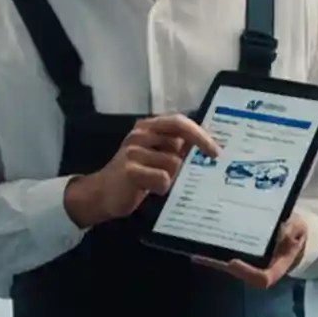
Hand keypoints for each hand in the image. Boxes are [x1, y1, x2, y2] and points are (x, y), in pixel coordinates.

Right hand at [64, 114, 221, 228]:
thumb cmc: (135, 175)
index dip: (200, 134)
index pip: (179, 122)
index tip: (216, 151)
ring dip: (171, 177)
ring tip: (156, 181)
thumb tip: (206, 144)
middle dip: (190, 155)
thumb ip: (174, 146)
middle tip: (202, 164)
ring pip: (173, 163)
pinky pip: (163, 179)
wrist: (101, 194)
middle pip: (179, 140)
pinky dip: (161, 188)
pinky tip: (150, 189)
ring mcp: (133, 151)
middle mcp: (139, 134)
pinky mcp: (130, 170)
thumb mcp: (155, 155)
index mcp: (147, 126)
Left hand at [192, 217, 307, 287]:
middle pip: (240, 273)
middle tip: (206, 255)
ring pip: (229, 267)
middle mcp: (260, 267)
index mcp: (277, 266)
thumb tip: (282, 231)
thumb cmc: (294, 230)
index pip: (262, 278)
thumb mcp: (299, 227)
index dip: (247, 273)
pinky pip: (225, 259)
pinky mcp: (240, 256)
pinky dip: (212, 257)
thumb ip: (293, 230)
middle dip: (223, 265)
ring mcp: (249, 263)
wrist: (290, 230)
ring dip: (213, 261)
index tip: (233, 261)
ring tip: (196, 252)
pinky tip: (197, 252)